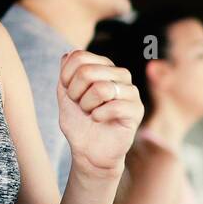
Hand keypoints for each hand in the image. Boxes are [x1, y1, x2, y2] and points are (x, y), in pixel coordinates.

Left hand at [58, 50, 143, 176]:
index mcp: (104, 66)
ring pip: (101, 88)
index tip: (68, 93)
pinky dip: (98, 115)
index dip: (66, 77)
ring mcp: (131, 91)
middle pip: (87, 71)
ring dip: (87, 105)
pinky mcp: (137, 110)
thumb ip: (66, 74)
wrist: (88, 151)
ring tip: (89, 112)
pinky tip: (98, 120)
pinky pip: (114, 106)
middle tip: (80, 105)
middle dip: (75, 92)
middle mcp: (120, 74)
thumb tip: (67, 53)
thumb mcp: (65, 95)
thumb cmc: (79, 122)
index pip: (79, 56)